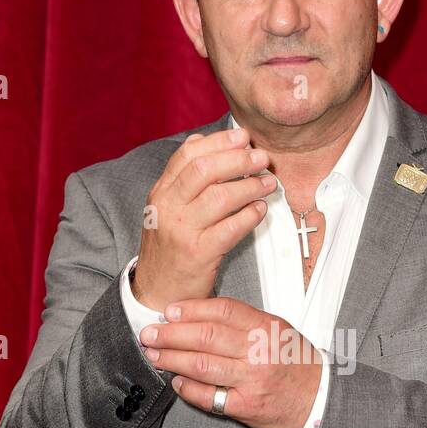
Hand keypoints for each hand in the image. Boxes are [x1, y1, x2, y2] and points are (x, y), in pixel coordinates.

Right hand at [132, 128, 277, 311]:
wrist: (158, 291)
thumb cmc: (170, 248)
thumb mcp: (166, 207)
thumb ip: (182, 176)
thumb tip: (201, 139)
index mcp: (161, 192)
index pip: (188, 154)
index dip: (219, 141)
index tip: (242, 136)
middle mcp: (168, 207)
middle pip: (205, 169)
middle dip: (238, 159)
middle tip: (261, 157)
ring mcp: (181, 230)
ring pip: (220, 196)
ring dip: (251, 186)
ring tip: (268, 183)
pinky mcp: (198, 253)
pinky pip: (231, 228)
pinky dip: (250, 216)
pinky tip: (261, 210)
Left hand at [139, 297, 323, 427]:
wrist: (320, 401)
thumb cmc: (297, 365)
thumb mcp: (279, 332)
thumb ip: (245, 322)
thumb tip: (201, 316)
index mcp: (267, 328)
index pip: (222, 311)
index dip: (191, 309)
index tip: (170, 311)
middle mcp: (259, 352)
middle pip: (206, 337)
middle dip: (171, 334)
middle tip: (150, 334)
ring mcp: (252, 380)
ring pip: (201, 365)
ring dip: (172, 359)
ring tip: (155, 355)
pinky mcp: (246, 406)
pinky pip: (209, 396)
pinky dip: (188, 389)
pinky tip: (177, 382)